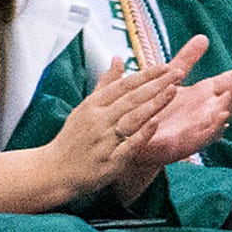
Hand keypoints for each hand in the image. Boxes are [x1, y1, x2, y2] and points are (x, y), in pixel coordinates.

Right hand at [37, 57, 186, 203]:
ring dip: (154, 104)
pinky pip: (128, 146)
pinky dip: (142, 134)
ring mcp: (103, 142)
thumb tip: (118, 59)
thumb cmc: (73, 138)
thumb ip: (105, 85)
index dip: (146, 75)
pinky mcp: (109, 162)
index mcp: (93, 106)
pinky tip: (156, 122)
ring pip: (132, 119)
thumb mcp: (85, 108)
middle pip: (131, 99)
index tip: (166, 65)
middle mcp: (98, 121)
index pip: (124, 86)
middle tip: (178, 72)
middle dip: (157, 84)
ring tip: (173, 90)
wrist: (52, 172)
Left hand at [108, 36, 231, 205]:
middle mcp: (207, 109)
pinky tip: (222, 115)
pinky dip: (216, 126)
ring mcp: (200, 126)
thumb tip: (204, 36)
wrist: (133, 140)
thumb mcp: (170, 79)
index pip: (229, 79)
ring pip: (224, 113)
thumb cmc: (153, 110)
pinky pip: (206, 135)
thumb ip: (187, 60)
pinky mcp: (188, 142)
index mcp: (204, 94)